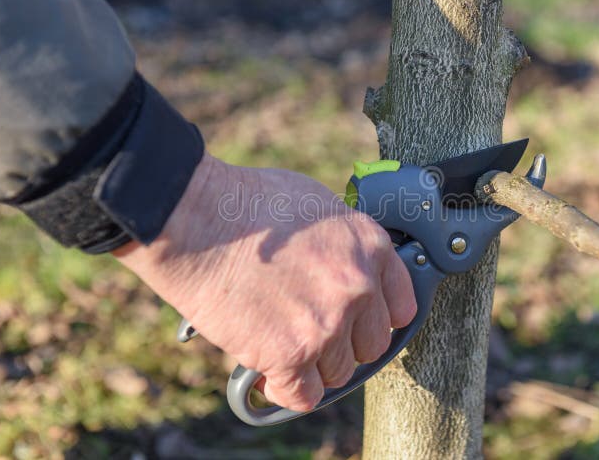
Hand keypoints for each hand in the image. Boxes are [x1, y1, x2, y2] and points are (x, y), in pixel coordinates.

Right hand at [113, 153, 415, 410]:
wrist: (197, 218)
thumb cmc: (248, 202)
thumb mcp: (318, 205)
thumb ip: (344, 242)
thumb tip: (345, 264)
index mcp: (370, 247)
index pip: (401, 306)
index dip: (376, 316)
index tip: (359, 321)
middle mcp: (357, 288)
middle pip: (372, 344)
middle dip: (345, 342)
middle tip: (314, 331)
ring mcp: (327, 324)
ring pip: (339, 372)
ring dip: (314, 365)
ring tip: (285, 345)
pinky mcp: (290, 354)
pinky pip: (304, 396)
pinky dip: (287, 389)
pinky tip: (270, 373)